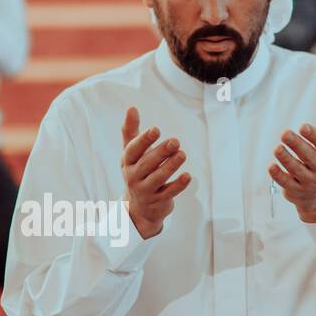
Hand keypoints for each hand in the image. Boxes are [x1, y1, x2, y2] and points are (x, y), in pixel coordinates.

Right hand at [121, 106, 189, 239]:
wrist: (139, 207)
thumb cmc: (137, 171)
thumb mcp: (131, 153)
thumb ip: (131, 131)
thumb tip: (131, 107)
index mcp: (127, 162)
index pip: (133, 150)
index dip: (143, 140)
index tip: (156, 129)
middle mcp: (134, 176)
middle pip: (147, 164)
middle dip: (161, 152)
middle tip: (175, 141)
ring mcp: (145, 190)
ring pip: (158, 178)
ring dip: (171, 166)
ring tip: (182, 154)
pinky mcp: (158, 201)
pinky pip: (169, 193)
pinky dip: (178, 185)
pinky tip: (188, 176)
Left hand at [270, 95, 315, 222]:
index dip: (314, 136)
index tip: (303, 126)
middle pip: (309, 157)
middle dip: (297, 145)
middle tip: (285, 133)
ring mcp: (309, 181)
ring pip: (296, 170)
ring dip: (286, 159)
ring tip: (277, 148)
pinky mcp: (296, 190)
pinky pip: (286, 183)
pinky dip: (278, 175)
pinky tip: (271, 166)